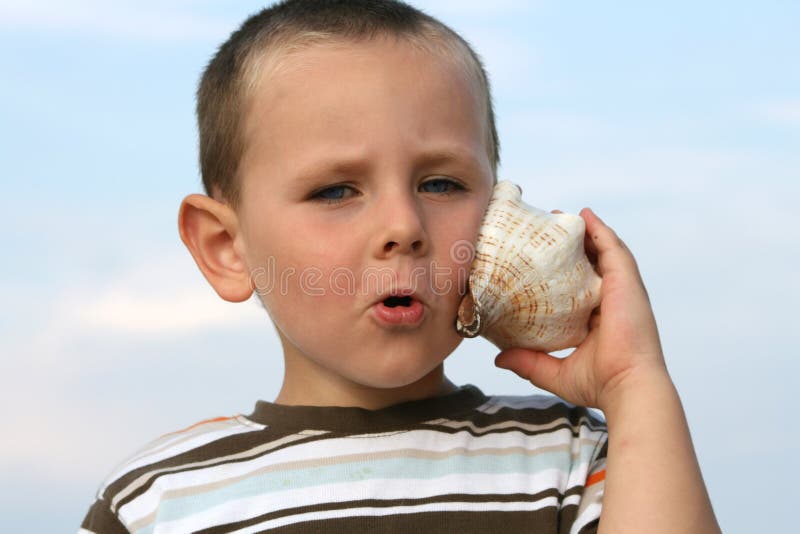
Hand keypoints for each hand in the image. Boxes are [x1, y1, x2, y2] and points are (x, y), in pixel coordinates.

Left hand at [494, 208, 667, 410]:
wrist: (628, 387)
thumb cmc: (599, 384)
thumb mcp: (554, 372)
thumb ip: (528, 362)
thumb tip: (499, 358)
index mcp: (598, 319)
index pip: (580, 287)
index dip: (564, 272)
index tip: (541, 259)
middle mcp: (612, 301)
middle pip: (592, 265)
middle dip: (573, 246)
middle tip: (548, 229)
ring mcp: (622, 290)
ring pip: (604, 252)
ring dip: (586, 232)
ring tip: (563, 216)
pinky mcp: (628, 283)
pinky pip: (614, 248)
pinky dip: (601, 230)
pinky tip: (586, 215)